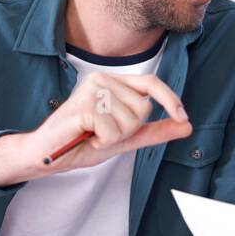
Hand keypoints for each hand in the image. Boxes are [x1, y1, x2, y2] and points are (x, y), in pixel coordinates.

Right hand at [0, 72, 192, 185]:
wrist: (48, 156)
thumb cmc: (82, 143)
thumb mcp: (126, 138)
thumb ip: (155, 131)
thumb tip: (187, 125)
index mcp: (113, 82)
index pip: (151, 84)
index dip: (171, 100)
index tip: (183, 117)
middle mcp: (103, 79)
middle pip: (143, 108)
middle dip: (128, 130)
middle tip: (102, 133)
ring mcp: (93, 89)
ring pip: (130, 121)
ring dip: (113, 138)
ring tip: (92, 135)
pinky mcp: (84, 105)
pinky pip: (113, 131)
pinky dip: (103, 142)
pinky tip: (85, 137)